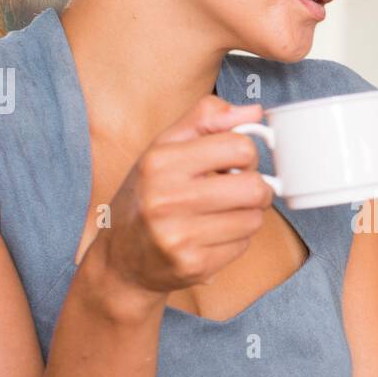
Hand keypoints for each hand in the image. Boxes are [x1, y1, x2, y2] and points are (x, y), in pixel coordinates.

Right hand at [96, 96, 273, 304]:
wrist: (120, 258)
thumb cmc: (146, 196)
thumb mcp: (163, 148)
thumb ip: (205, 120)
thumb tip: (254, 111)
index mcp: (160, 162)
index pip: (239, 147)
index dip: (246, 154)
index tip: (234, 163)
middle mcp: (166, 199)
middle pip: (254, 187)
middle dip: (256, 188)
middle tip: (240, 191)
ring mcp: (179, 236)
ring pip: (253, 219)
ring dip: (247, 216)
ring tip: (222, 214)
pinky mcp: (193, 265)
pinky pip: (243, 246)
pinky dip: (236, 240)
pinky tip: (212, 236)